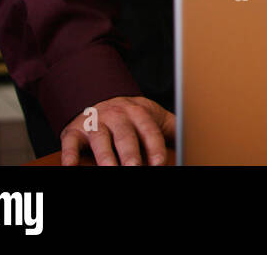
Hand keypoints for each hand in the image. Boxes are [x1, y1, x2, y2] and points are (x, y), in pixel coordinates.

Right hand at [60, 95, 174, 165]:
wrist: (100, 96)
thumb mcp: (154, 116)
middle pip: (125, 136)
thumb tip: (196, 138)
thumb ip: (172, 127)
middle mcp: (117, 115)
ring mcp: (95, 122)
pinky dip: (69, 155)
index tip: (158, 162)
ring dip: (104, 156)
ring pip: (99, 139)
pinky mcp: (74, 130)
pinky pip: (70, 143)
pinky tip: (70, 166)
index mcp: (139, 112)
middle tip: (134, 168)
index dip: (155, 146)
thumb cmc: (133, 116)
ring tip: (109, 169)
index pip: (149, 130)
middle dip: (130, 153)